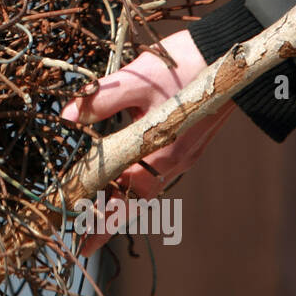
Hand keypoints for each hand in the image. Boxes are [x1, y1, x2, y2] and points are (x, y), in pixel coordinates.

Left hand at [60, 29, 233, 254]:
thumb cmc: (182, 65)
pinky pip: (153, 173)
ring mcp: (181, 154)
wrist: (228, 53)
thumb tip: (67, 117)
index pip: (126, 197)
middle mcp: (174, 162)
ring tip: (91, 215)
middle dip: (107, 219)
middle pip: (135, 201)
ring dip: (119, 201)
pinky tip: (116, 182)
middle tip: (80, 238)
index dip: (102, 220)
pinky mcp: (183, 144)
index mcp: (164, 153)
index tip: (83, 242)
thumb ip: (101, 100)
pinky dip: (132, 182)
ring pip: (144, 188)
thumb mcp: (136, 80)